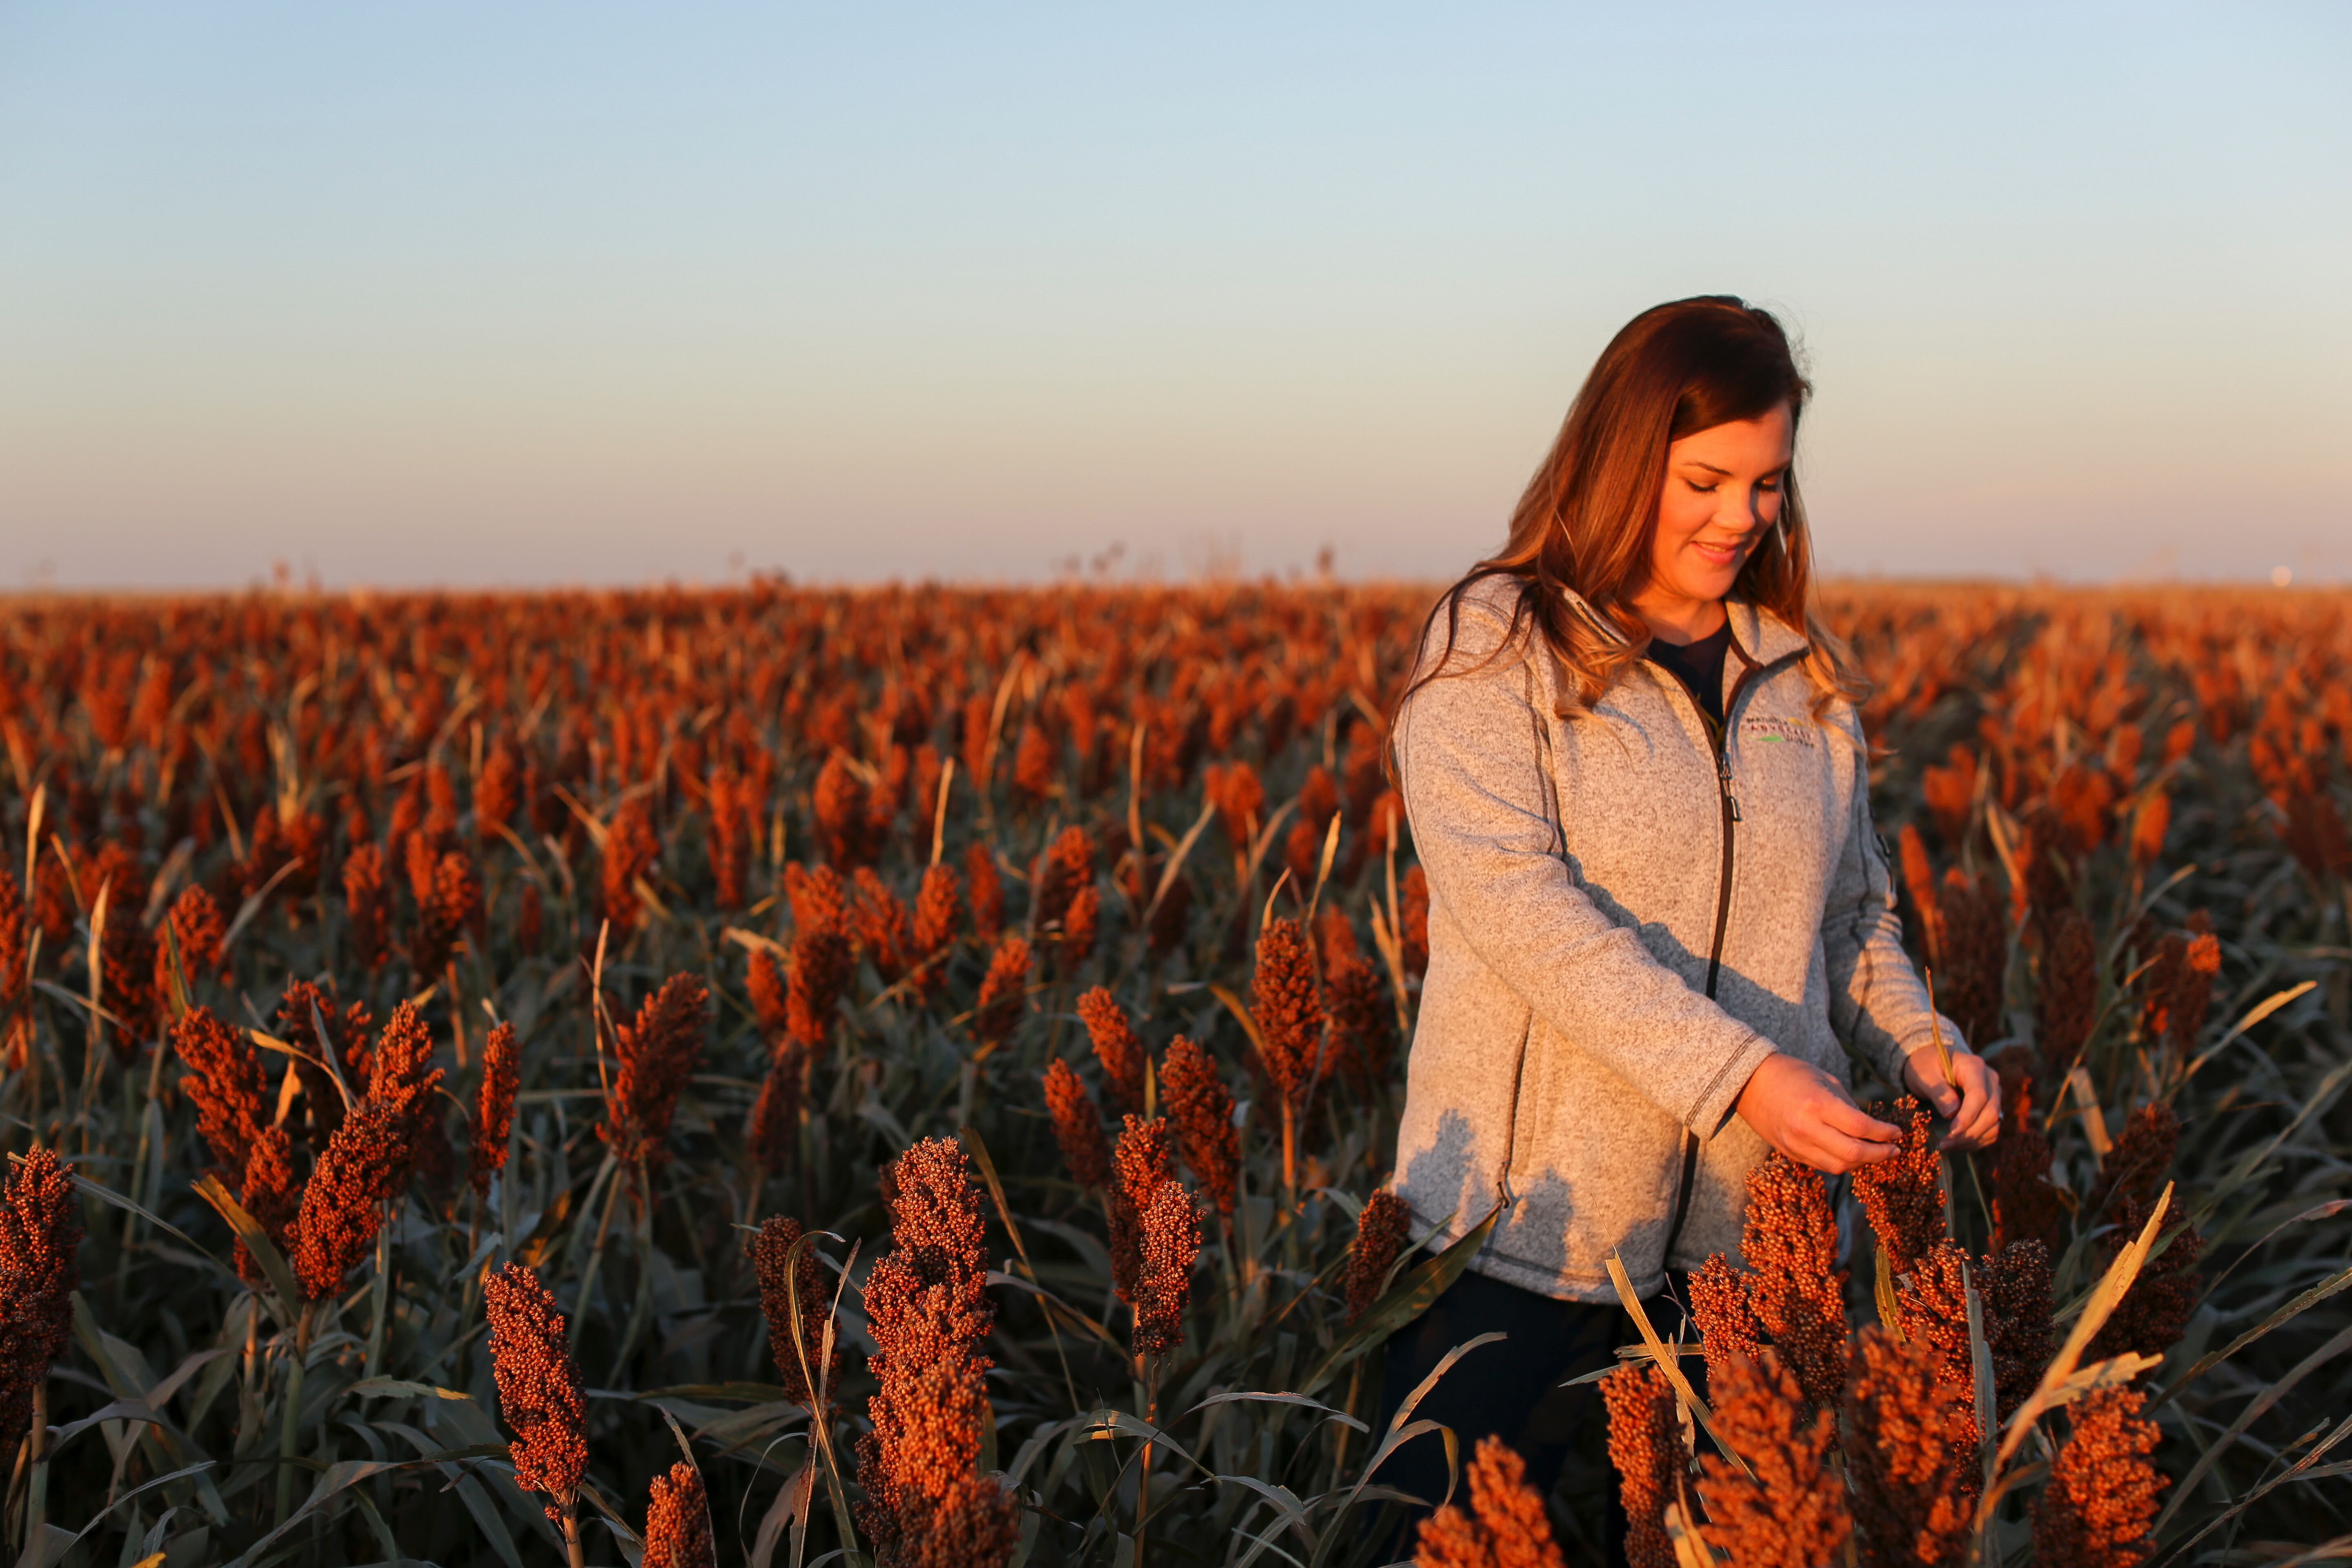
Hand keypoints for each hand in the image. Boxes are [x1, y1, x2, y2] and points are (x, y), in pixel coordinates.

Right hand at [1735, 1054, 1903, 1173]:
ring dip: (1862, 1163)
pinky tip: (1851, 1154)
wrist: (1749, 1083)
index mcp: (1818, 1104)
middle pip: (1853, 1154)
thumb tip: (1872, 1128)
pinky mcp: (1789, 1153)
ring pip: (1839, 1166)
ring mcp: (1796, 1144)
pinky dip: (1841, 1162)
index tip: (1897, 1133)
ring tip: (1875, 1153)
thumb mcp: (1825, 1080)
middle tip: (1894, 1150)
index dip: (1885, 1133)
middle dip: (1880, 1154)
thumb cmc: (1791, 1074)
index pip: (1861, 1128)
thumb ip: (1848, 1106)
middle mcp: (1807, 1128)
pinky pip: (1822, 1165)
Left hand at [1902, 1044, 2001, 1150]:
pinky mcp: (1991, 1107)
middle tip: (1944, 1144)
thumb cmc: (1925, 1066)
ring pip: (1994, 1124)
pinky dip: (1977, 1140)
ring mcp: (1994, 1094)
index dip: (1967, 1116)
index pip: (1978, 1095)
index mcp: (1973, 1066)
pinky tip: (1957, 1145)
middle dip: (1969, 1133)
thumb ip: (1938, 1091)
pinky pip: (1991, 1129)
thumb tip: (1951, 1113)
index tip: (1951, 1132)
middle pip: (1990, 1112)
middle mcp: (1990, 1080)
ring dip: (1973, 1140)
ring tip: (1947, 1146)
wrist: (1932, 1062)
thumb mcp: (1923, 1074)